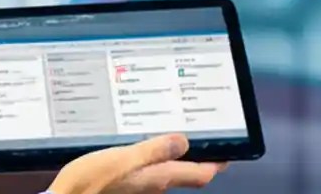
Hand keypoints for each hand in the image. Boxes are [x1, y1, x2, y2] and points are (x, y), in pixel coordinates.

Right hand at [46, 134, 226, 193]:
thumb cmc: (91, 181)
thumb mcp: (123, 158)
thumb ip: (154, 149)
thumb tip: (184, 140)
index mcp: (158, 176)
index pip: (200, 174)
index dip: (217, 162)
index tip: (230, 149)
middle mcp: (154, 184)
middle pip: (187, 173)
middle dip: (201, 158)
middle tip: (210, 139)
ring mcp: (140, 185)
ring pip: (170, 171)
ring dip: (179, 156)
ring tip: (181, 135)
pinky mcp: (126, 183)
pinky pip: (151, 170)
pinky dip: (157, 157)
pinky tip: (148, 144)